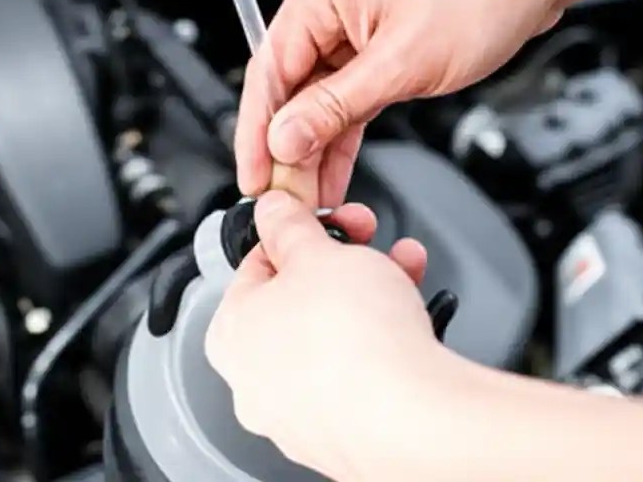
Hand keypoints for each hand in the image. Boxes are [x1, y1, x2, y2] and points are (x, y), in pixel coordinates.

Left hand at [205, 191, 442, 480]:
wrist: (410, 416)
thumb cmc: (351, 341)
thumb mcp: (316, 251)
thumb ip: (289, 225)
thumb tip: (272, 210)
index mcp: (231, 333)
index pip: (256, 266)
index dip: (296, 233)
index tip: (325, 221)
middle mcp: (256, 380)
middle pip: (300, 299)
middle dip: (344, 261)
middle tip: (368, 241)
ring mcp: (300, 412)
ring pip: (336, 334)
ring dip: (372, 291)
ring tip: (403, 267)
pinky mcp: (346, 431)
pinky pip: (363, 370)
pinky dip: (385, 338)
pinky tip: (412, 314)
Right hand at [235, 0, 568, 205]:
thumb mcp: (402, 63)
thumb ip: (335, 107)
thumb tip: (285, 139)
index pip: (267, 71)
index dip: (257, 133)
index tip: (256, 179)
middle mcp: (331, 1)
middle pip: (290, 87)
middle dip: (288, 147)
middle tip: (291, 199)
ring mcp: (358, 20)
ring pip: (320, 95)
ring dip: (317, 146)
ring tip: (315, 196)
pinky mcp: (384, 37)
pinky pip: (351, 91)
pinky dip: (345, 128)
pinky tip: (337, 168)